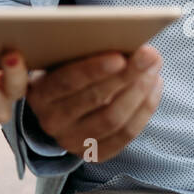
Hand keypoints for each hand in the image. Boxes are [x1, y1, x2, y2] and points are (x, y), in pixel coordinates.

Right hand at [25, 46, 162, 161]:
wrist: (58, 105)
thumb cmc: (64, 70)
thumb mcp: (61, 58)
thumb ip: (79, 48)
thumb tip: (120, 40)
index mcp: (39, 94)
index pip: (67, 81)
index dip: (94, 69)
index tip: (120, 56)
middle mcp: (52, 122)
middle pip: (96, 100)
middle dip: (127, 75)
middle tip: (149, 55)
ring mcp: (73, 141)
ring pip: (114, 120)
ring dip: (140, 92)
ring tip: (154, 69)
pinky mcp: (94, 153)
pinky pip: (126, 135)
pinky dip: (144, 109)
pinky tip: (153, 86)